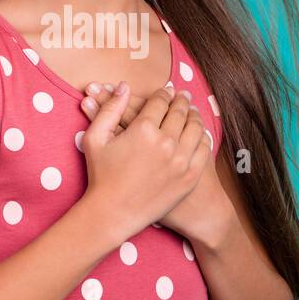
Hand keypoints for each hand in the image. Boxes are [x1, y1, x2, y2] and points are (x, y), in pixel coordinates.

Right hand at [78, 82, 212, 247]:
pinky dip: (202, 136)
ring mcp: (181, 160)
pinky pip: (203, 148)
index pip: (160, 101)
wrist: (114, 213)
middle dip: (181, 100)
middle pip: (180, 111)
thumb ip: (110, 108)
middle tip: (182, 95)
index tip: (166, 91)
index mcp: (143, 129)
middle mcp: (166, 142)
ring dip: (194, 115)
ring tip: (191, 111)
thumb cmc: (101, 175)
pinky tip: (198, 133)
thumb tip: (124, 86)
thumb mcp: (95, 138)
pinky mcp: (190, 177)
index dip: (163, 93)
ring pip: (195, 127)